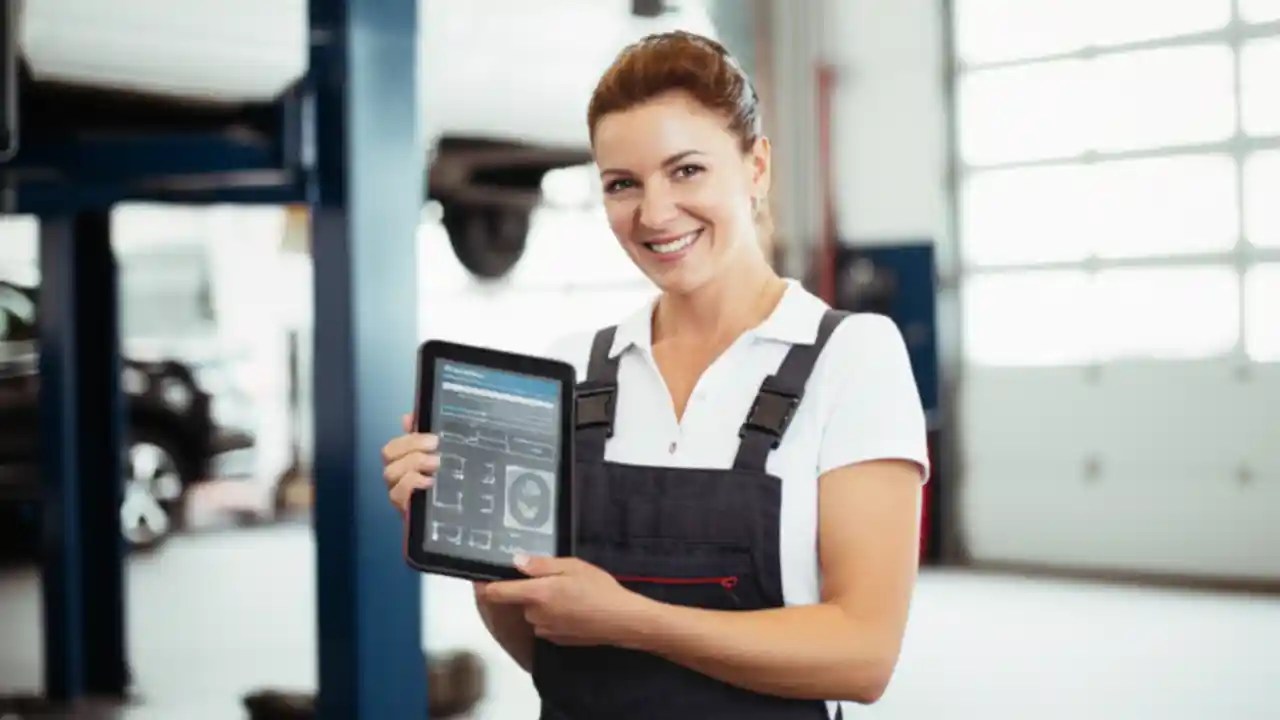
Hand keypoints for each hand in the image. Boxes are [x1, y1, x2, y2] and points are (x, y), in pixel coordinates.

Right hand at [380, 413, 439, 512]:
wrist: (457, 520)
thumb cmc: (447, 485)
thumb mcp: (443, 458)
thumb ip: (425, 439)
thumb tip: (407, 417)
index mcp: (404, 461)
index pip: (394, 444)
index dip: (409, 438)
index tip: (433, 438)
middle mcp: (396, 476)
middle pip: (388, 454)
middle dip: (411, 447)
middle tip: (436, 449)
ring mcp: (398, 494)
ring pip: (391, 472)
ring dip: (413, 463)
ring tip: (436, 464)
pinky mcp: (404, 510)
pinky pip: (398, 494)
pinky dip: (412, 484)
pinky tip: (429, 482)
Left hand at [482, 555, 651, 647]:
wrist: (621, 620)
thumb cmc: (598, 589)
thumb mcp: (572, 566)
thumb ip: (540, 565)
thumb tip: (515, 561)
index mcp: (535, 595)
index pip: (496, 593)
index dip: (488, 584)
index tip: (487, 575)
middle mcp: (534, 615)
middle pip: (519, 600)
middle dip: (530, 589)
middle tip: (554, 578)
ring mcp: (544, 630)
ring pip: (533, 611)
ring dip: (542, 603)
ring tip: (569, 593)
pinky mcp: (555, 639)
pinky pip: (546, 623)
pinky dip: (554, 615)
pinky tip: (574, 609)